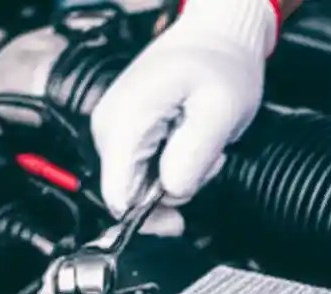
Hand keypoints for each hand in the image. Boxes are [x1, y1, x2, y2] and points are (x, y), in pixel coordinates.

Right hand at [90, 0, 276, 235]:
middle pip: (127, 196)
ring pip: (137, 187)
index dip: (150, 216)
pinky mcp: (123, 133)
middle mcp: (108, 127)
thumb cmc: (221, 66)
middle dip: (170, 193)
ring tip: (200, 147)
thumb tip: (171, 190)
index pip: (118, 197)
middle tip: (205, 163)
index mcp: (125, 121)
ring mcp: (112, 130)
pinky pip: (141, 172)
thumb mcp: (222, 109)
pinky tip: (187, 145)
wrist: (215, 38)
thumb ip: (195, 152)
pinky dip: (169, 168)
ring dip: (174, 179)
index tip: (181, 217)